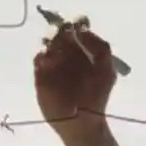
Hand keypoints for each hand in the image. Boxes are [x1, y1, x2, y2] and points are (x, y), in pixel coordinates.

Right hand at [33, 14, 117, 144]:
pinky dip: (42, 58)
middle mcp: (67, 55)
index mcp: (83, 52)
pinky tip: (49, 63)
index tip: (75, 25)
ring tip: (58, 54)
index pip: (75, 30)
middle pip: (60, 34)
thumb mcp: (106, 70)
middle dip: (61, 33)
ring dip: (52, 44)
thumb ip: (99, 47)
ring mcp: (53, 64)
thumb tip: (82, 28)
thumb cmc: (96, 96)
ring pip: (49, 44)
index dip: (74, 25)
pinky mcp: (41, 75)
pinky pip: (39, 59)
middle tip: (64, 39)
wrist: (82, 121)